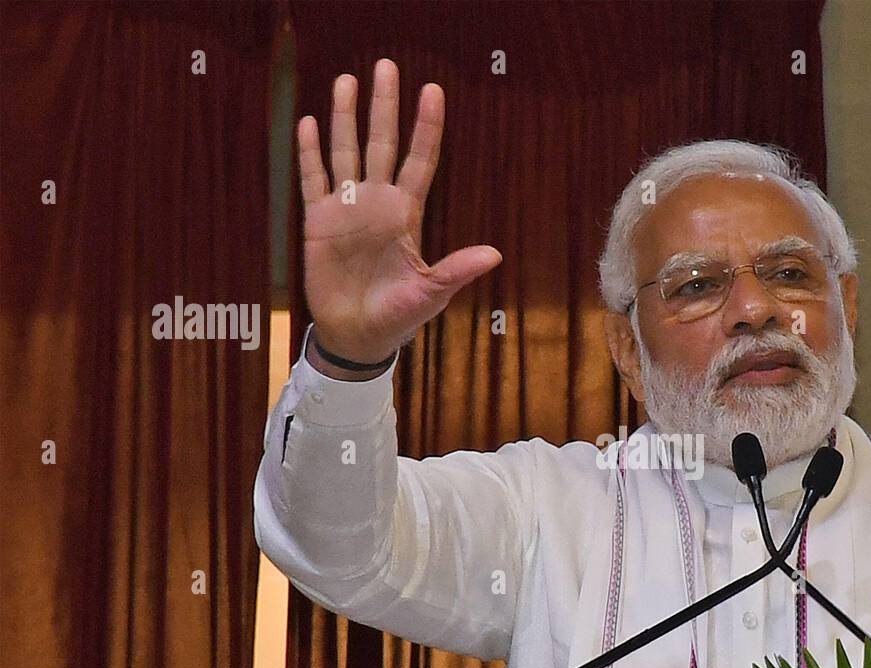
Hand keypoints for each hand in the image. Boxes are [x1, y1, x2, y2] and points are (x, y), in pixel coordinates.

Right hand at [297, 59, 500, 364]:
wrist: (358, 335)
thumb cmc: (399, 315)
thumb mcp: (431, 293)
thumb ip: (457, 270)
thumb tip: (496, 254)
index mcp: (406, 215)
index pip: (419, 160)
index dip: (426, 127)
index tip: (432, 91)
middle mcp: (377, 203)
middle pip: (382, 143)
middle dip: (384, 106)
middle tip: (386, 65)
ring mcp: (347, 209)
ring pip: (347, 152)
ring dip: (344, 117)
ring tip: (347, 81)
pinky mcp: (318, 221)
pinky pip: (314, 179)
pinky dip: (310, 152)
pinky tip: (309, 122)